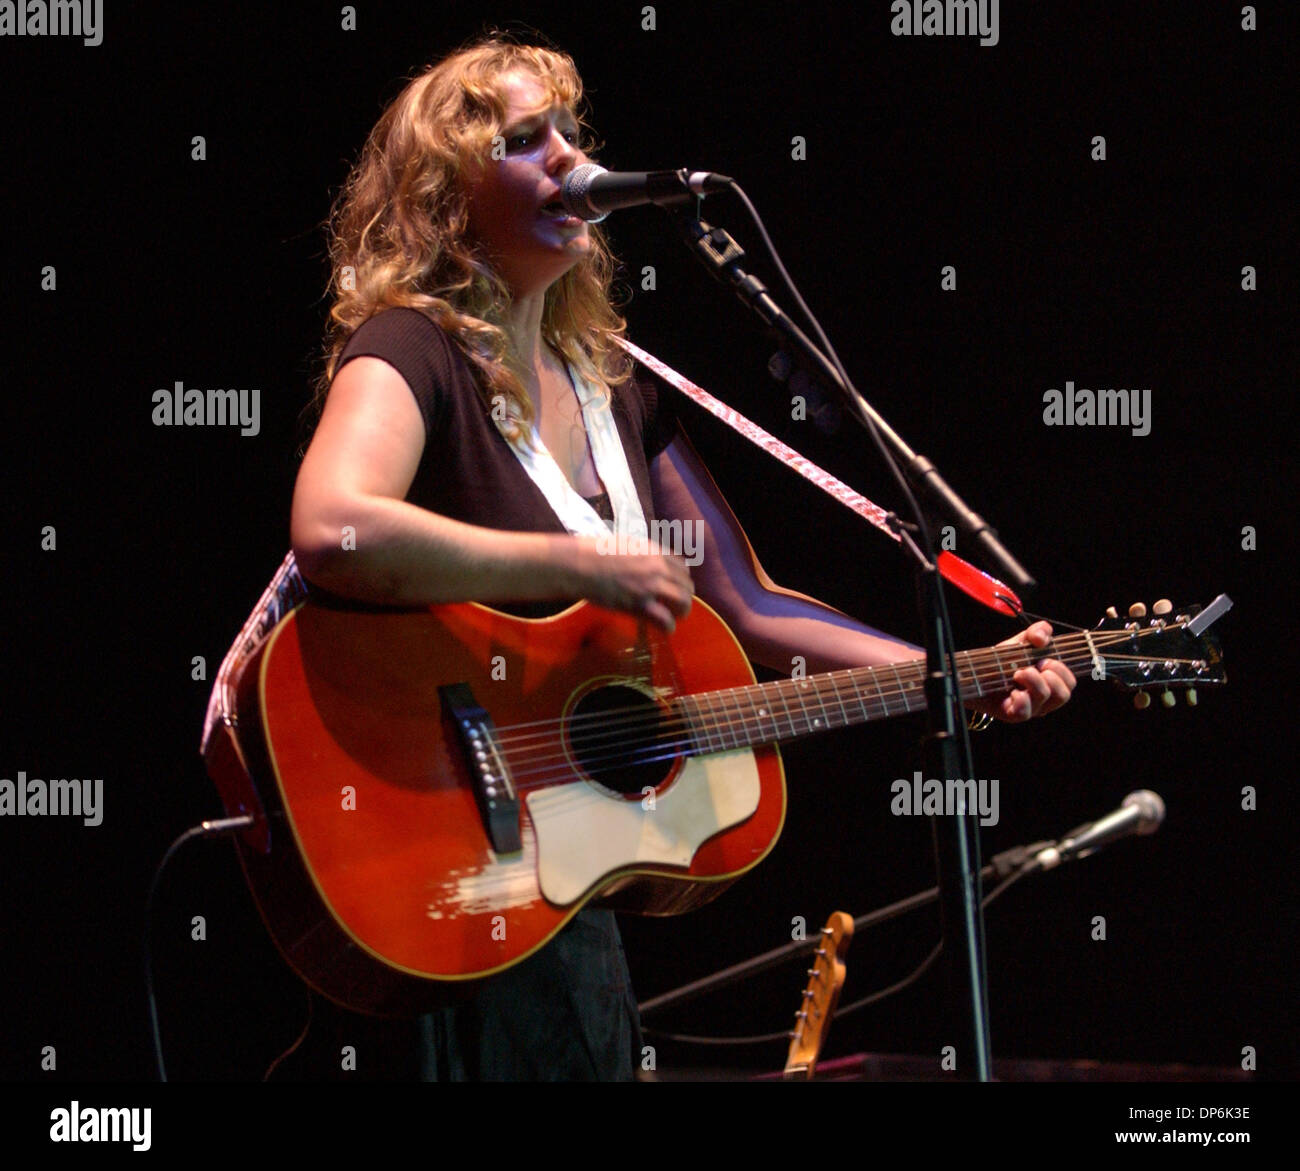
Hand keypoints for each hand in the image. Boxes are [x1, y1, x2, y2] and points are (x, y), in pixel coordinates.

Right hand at [574, 536, 693, 632]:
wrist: (580, 564)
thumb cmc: (595, 552)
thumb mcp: (626, 545)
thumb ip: (641, 555)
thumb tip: (644, 562)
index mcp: (654, 552)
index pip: (682, 566)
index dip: (682, 579)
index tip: (677, 586)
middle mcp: (657, 568)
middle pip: (686, 585)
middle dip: (685, 596)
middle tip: (678, 605)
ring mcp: (650, 587)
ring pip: (682, 602)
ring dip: (682, 611)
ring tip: (675, 617)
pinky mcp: (639, 605)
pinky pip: (664, 619)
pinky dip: (668, 627)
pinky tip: (665, 629)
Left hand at [972, 620, 1076, 722]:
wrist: (975, 673)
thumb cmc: (1003, 661)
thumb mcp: (1021, 642)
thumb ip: (1037, 632)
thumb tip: (1042, 638)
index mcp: (1049, 683)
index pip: (1070, 682)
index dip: (1061, 669)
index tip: (1043, 659)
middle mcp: (1043, 700)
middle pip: (1063, 694)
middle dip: (1050, 675)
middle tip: (1030, 667)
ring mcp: (1029, 709)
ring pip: (1044, 699)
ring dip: (1033, 680)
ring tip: (1017, 673)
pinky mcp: (1012, 714)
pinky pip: (1024, 712)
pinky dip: (1020, 698)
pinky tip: (1011, 690)